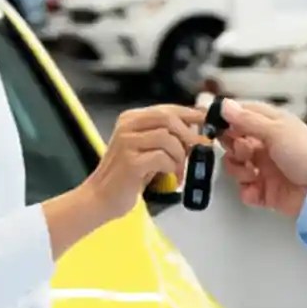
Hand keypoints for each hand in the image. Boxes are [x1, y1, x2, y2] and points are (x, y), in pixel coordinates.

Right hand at [82, 104, 208, 221]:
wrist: (101, 198)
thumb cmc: (126, 176)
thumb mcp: (145, 149)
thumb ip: (165, 136)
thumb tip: (195, 129)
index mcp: (130, 119)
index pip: (166, 109)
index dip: (189, 114)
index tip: (206, 120)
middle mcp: (126, 126)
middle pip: (168, 118)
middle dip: (188, 134)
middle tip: (199, 148)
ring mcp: (127, 143)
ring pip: (167, 138)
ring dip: (180, 156)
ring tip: (179, 170)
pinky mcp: (131, 162)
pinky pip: (162, 158)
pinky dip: (172, 167)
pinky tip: (172, 177)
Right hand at [219, 100, 306, 217]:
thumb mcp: (276, 131)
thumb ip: (247, 119)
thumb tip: (226, 105)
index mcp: (272, 126)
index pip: (243, 116)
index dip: (228, 119)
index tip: (216, 123)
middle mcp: (267, 146)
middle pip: (235, 142)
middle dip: (233, 147)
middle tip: (243, 151)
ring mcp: (265, 168)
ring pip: (236, 166)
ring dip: (239, 169)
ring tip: (253, 172)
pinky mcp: (266, 190)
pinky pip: (245, 189)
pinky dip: (247, 190)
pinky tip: (256, 187)